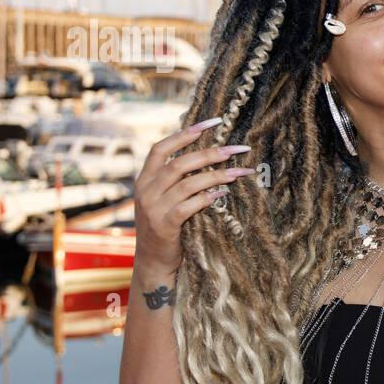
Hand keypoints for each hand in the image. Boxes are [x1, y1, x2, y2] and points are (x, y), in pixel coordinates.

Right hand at [132, 117, 255, 274]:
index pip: (161, 148)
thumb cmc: (165, 226)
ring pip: (188, 184)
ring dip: (216, 176)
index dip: (185, 133)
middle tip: (236, 148)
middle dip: (210, 153)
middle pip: (179, 164)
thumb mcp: (162, 198)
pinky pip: (190, 206)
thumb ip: (175, 179)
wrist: (152, 261)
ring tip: (239, 172)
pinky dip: (208, 198)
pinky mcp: (164, 225)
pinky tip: (223, 195)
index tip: (212, 122)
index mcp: (144, 179)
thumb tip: (207, 155)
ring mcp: (153, 208)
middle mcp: (145, 190)